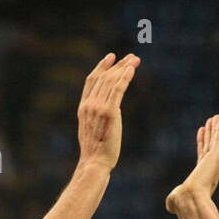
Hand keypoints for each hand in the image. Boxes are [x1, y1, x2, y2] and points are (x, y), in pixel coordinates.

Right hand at [77, 53, 139, 171]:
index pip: (91, 81)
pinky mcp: (109, 112)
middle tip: (131, 56)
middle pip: (103, 78)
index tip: (111, 57)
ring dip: (124, 68)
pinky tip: (131, 69)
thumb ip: (95, 117)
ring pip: (111, 81)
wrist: (94, 162)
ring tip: (135, 59)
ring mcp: (98, 108)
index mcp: (83, 108)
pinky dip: (124, 77)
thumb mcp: (91, 130)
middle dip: (117, 65)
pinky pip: (117, 89)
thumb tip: (104, 113)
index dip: (101, 67)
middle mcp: (89, 105)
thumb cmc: (95, 152)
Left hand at [166, 115, 218, 212]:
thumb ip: (173, 201)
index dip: (202, 143)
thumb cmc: (182, 202)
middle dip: (210, 133)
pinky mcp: (215, 157)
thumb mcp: (175, 201)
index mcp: (201, 176)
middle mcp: (209, 168)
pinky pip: (217, 140)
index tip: (201, 131)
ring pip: (215, 141)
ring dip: (216, 129)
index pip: (201, 155)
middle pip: (210, 146)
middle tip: (212, 121)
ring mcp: (213, 162)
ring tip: (217, 117)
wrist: (191, 200)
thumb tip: (169, 207)